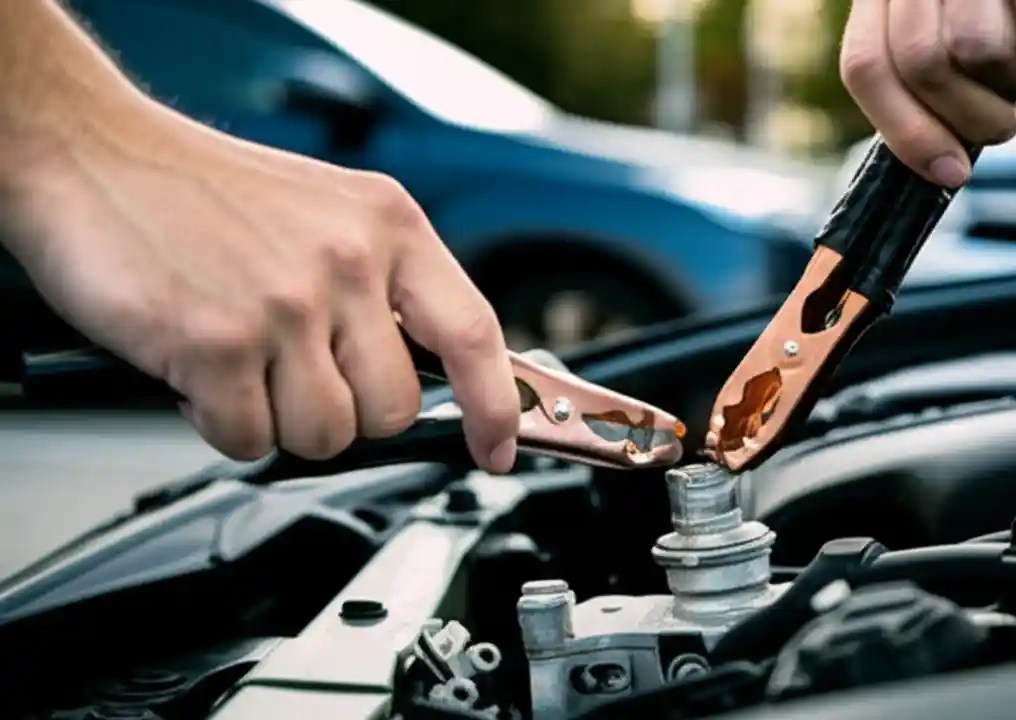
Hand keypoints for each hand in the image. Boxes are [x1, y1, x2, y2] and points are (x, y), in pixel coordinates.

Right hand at [2, 98, 519, 470]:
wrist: (96, 153)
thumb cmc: (209, 191)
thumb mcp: (331, 212)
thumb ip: (388, 284)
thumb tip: (440, 371)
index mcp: (389, 226)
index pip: (474, 333)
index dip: (495, 406)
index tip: (499, 447)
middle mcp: (347, 262)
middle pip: (392, 409)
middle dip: (347, 412)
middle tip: (296, 371)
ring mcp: (284, 304)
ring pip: (325, 434)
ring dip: (280, 419)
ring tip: (244, 362)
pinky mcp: (217, 344)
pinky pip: (249, 440)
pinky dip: (222, 422)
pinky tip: (202, 370)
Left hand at [839, 0, 1015, 187]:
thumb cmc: (1010, 6)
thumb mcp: (949, 19)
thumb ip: (928, 70)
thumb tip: (938, 162)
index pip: (867, 64)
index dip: (906, 131)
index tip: (949, 173)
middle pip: (924, 65)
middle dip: (973, 118)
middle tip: (1006, 121)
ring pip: (982, 50)